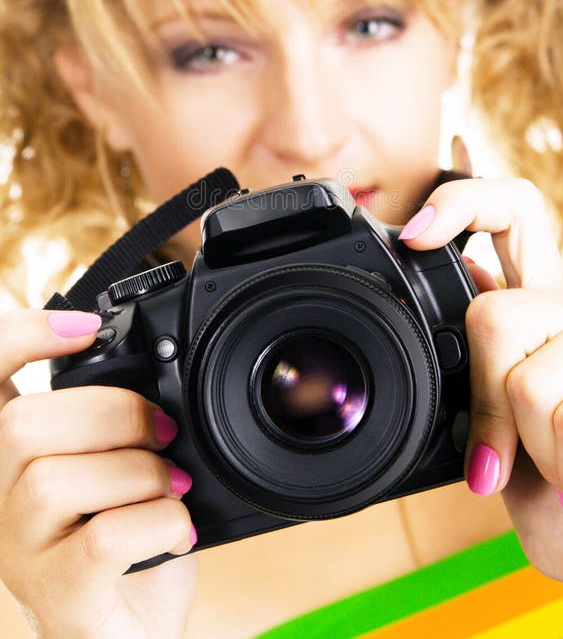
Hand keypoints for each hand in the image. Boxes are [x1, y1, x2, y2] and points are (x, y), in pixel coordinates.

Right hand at [0, 310, 197, 638]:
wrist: (130, 633)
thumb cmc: (128, 542)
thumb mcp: (116, 465)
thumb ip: (115, 421)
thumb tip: (164, 371)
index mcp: (13, 456)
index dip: (19, 337)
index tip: (85, 323)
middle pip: (23, 426)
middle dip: (112, 413)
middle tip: (162, 432)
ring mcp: (20, 553)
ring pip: (54, 482)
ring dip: (139, 473)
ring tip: (171, 487)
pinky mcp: (58, 595)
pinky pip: (102, 538)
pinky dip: (158, 521)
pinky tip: (176, 528)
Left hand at [399, 178, 562, 599]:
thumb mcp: (517, 447)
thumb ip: (492, 378)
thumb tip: (473, 279)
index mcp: (551, 319)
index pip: (513, 216)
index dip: (461, 204)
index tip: (414, 235)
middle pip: (493, 316)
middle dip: (490, 408)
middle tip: (521, 461)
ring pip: (526, 387)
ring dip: (545, 462)